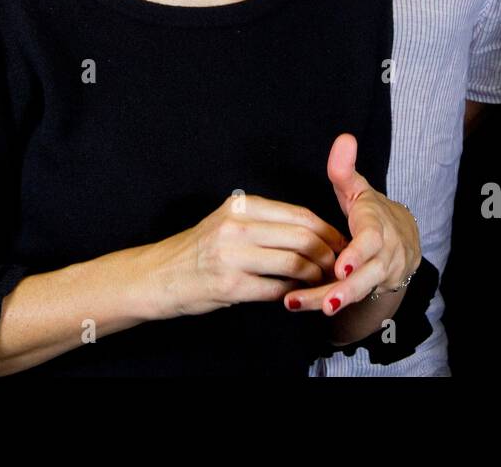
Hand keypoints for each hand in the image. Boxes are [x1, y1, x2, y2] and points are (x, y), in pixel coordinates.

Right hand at [145, 193, 347, 318]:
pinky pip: (275, 289)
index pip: (299, 215)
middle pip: (302, 237)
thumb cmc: (200, 249)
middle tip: (338, 265)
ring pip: (294, 263)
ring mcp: (232, 256)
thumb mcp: (229, 221)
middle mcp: (237, 226)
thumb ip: (265, 222)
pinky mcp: (230, 285)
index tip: (340, 242)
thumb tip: (312, 232)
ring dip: (314, 275)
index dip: (327, 231)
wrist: (159, 275)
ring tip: (321, 281)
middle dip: (328, 254)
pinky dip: (292, 293)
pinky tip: (296, 294)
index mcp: (242, 206)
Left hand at [283, 133, 420, 315]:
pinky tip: (298, 304)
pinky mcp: (372, 290)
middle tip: (323, 300)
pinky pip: (350, 300)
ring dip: (329, 299)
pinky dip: (325, 302)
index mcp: (378, 225)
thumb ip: (346, 169)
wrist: (404, 242)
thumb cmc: (371, 213)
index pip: (372, 239)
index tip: (343, 267)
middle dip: (345, 289)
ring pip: (357, 291)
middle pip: (367, 274)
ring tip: (297, 303)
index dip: (358, 253)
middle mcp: (385, 254)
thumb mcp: (359, 190)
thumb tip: (344, 138)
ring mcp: (381, 275)